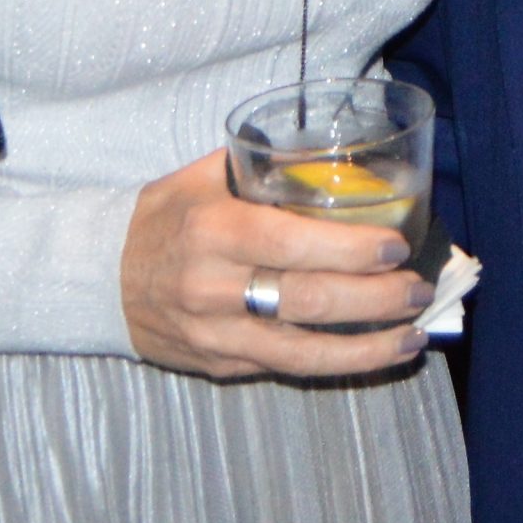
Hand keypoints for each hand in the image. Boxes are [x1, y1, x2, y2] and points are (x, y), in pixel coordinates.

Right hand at [119, 150, 430, 381]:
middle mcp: (214, 287)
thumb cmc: (164, 216)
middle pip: (307, 301)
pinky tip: (375, 354)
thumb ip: (259, 165)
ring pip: (304, 351)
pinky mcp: (223, 365)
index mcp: (213, 229)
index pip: (290, 243)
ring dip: (368, 346)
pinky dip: (337, 364)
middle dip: (374, 298)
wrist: (102, 279)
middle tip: (419, 288)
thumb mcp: (200, 176)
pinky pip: (288, 369)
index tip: (395, 245)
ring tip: (414, 334)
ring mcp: (218, 334)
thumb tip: (328, 153)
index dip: (348, 249)